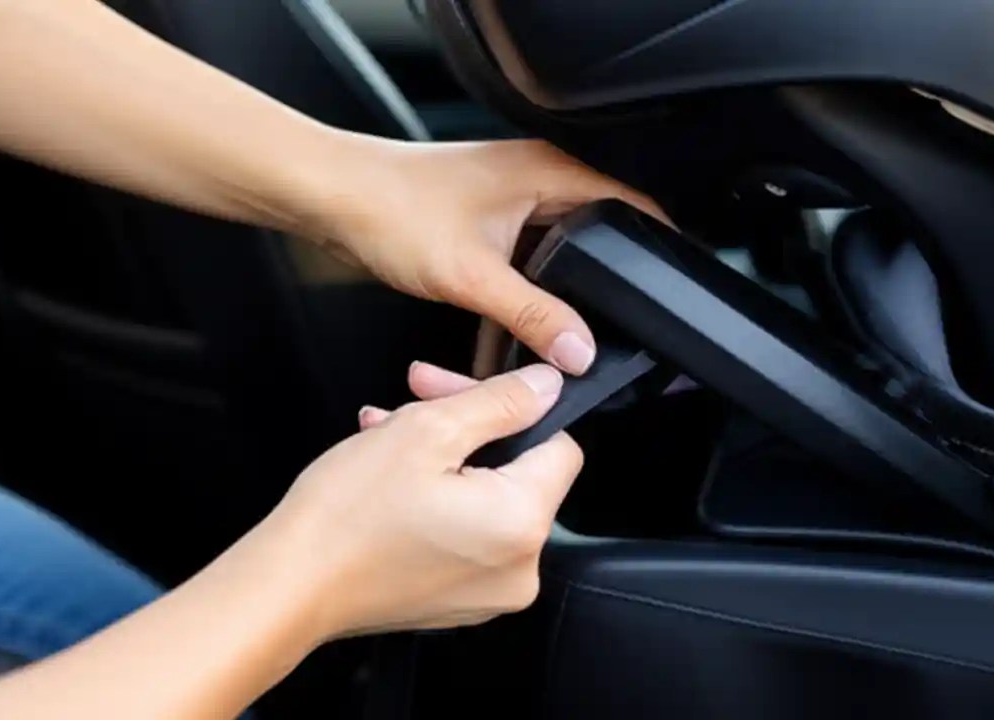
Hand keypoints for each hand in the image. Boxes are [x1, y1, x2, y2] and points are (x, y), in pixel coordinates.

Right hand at [256, 361, 579, 641]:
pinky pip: (469, 532)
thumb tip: (546, 385)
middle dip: (468, 425)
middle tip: (415, 399)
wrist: (288, 587)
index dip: (515, 408)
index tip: (466, 392)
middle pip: (520, 470)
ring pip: (489, 496)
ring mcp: (491, 591)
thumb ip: (501, 402)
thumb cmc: (346, 515)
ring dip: (445, 455)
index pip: (561, 446)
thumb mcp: (427, 430)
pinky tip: (392, 474)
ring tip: (388, 432)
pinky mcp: (460, 599)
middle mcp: (520, 568)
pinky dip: (440, 497)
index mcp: (522, 524)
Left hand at [308, 136, 668, 375]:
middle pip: (596, 235)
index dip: (654, 244)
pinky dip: (520, 296)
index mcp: (549, 173)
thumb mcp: (473, 275)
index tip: (664, 288)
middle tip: (606, 325)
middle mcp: (536, 180)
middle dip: (600, 283)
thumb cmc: (390, 209)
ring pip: (556, 255)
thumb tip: (579, 350)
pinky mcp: (485, 223)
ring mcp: (510, 201)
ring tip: (553, 332)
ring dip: (553, 293)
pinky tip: (509, 330)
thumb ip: (533, 316)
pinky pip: (522, 264)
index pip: (630, 203)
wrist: (329, 197)